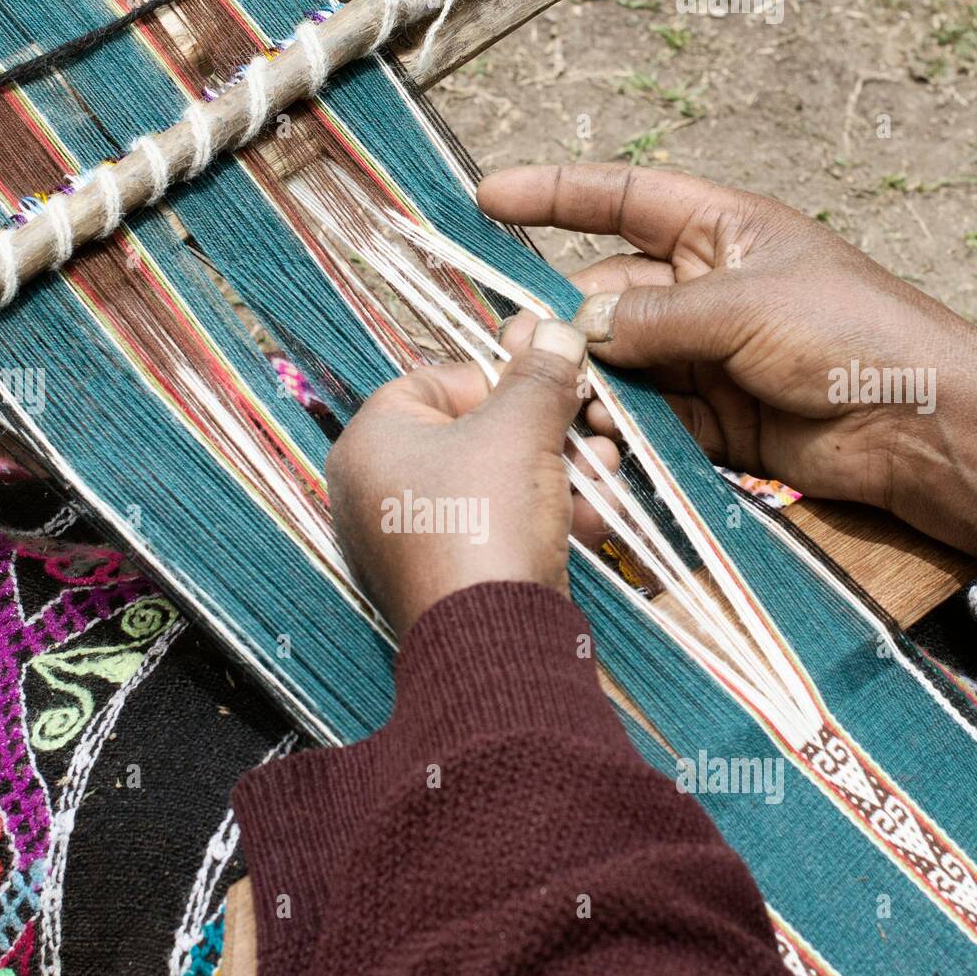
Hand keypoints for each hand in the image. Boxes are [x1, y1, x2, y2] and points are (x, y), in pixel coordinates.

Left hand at [325, 319, 617, 635]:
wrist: (493, 642)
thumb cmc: (486, 522)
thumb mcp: (521, 430)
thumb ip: (539, 375)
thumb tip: (554, 332)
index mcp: (372, 440)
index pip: (440, 380)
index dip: (505, 377)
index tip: (555, 383)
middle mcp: (378, 488)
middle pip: (477, 433)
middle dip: (548, 433)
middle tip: (596, 434)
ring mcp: (408, 538)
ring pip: (495, 483)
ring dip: (558, 474)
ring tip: (604, 478)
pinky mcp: (445, 577)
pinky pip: (495, 528)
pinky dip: (541, 519)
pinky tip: (591, 520)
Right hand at [478, 163, 976, 510]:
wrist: (914, 425)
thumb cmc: (850, 334)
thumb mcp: (744, 305)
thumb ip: (654, 317)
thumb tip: (581, 326)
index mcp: (719, 234)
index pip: (623, 200)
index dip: (555, 196)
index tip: (489, 199)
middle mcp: (703, 291)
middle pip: (608, 295)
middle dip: (568, 321)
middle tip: (526, 349)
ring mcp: (704, 357)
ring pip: (620, 363)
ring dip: (591, 382)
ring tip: (566, 402)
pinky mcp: (708, 418)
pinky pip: (646, 416)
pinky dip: (621, 427)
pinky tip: (602, 438)